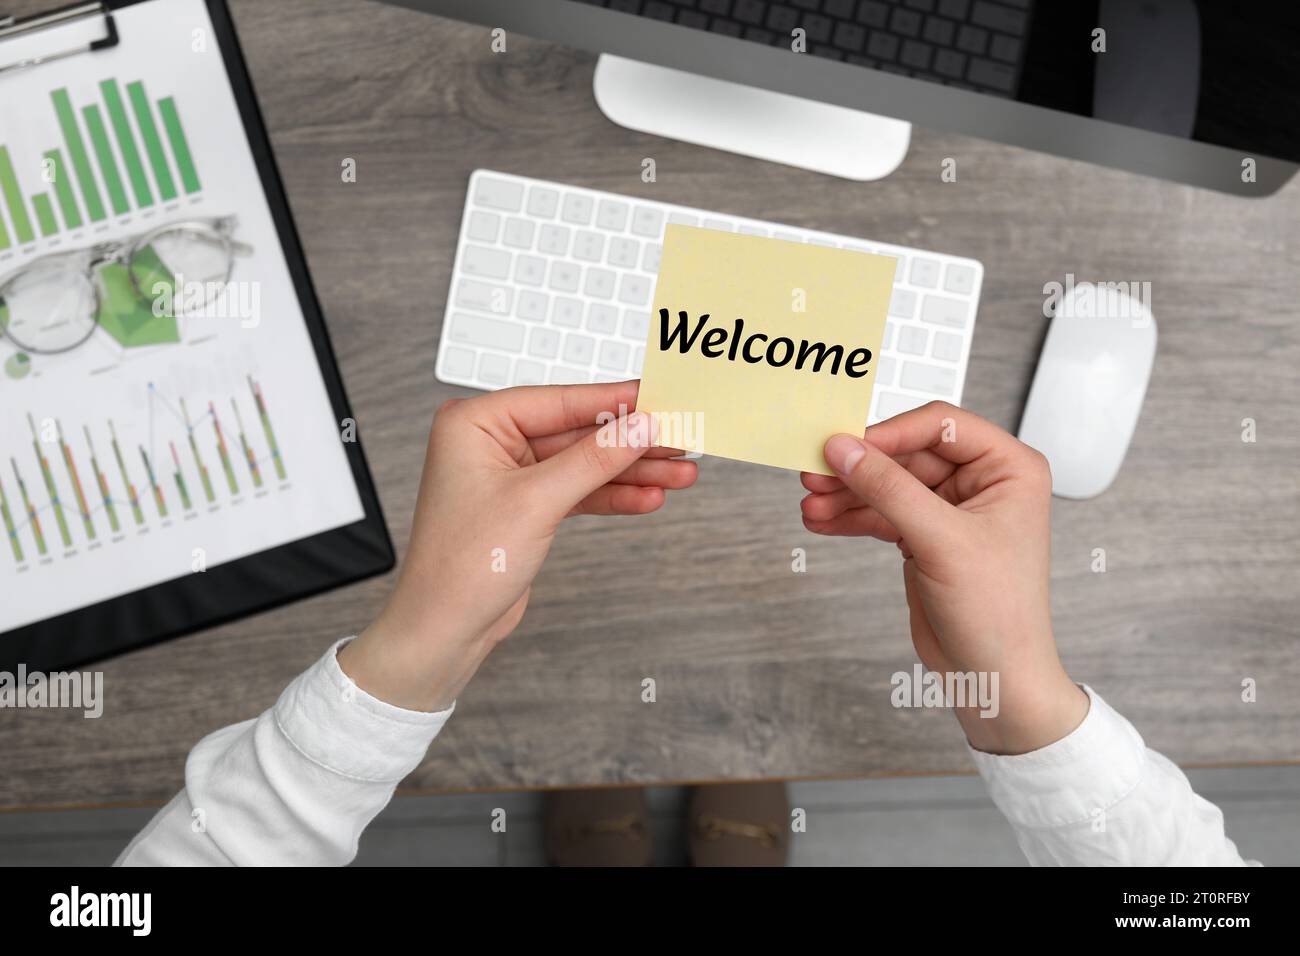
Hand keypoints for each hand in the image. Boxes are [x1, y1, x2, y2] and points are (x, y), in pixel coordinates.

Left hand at [339, 381, 696, 711]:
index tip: (660, 398)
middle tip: (681, 438)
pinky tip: (649, 497)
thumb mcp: (537, 502)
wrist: (444, 629)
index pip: (559, 400)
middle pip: (577, 432)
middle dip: (631, 441)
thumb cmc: (462, 565)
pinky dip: (613, 495)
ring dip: (631, 471)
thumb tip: (640, 426)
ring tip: (680, 474)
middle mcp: (489, 442)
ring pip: (584, 463)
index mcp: (475, 423)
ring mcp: (509, 475)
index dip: (615, 401)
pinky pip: (578, 491)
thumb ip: (594, 459)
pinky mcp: (526, 506)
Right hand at [800, 401, 1088, 754]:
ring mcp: (952, 510)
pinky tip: (823, 521)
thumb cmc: (999, 614)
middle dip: (860, 468)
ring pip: (889, 485)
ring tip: (812, 505)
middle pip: (906, 455)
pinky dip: (852, 517)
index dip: (889, 434)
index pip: (940, 426)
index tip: (845, 445)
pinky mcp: (926, 537)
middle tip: (816, 474)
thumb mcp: (941, 541)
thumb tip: (845, 450)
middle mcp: (983, 482)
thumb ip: (889, 490)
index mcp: (1009, 468)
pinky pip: (882, 513)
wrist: (995, 678)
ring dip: (848, 494)